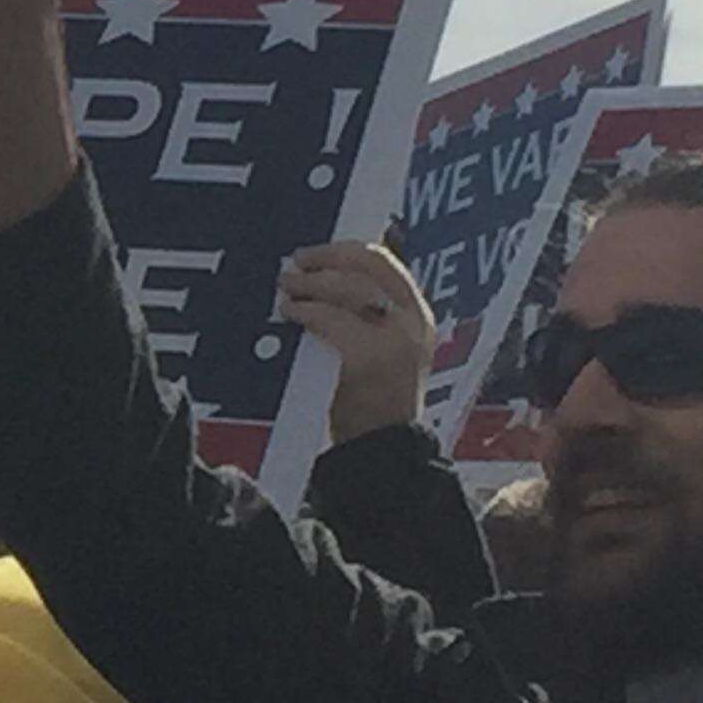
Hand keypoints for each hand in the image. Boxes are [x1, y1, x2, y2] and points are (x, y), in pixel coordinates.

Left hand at [282, 241, 437, 440]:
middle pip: (368, 267)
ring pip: (350, 289)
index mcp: (417, 316)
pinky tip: (290, 313)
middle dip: (327, 259)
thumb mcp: (382, 353)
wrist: (385, 451)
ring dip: (311, 283)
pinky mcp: (370, 359)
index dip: (346, 250)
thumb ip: (365, 320)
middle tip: (294, 265)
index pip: (385, 263)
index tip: (316, 252)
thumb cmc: (371, 404)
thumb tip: (323, 280)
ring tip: (286, 289)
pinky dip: (308, 311)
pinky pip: (333, 320)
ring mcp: (394, 340)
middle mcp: (412, 322)